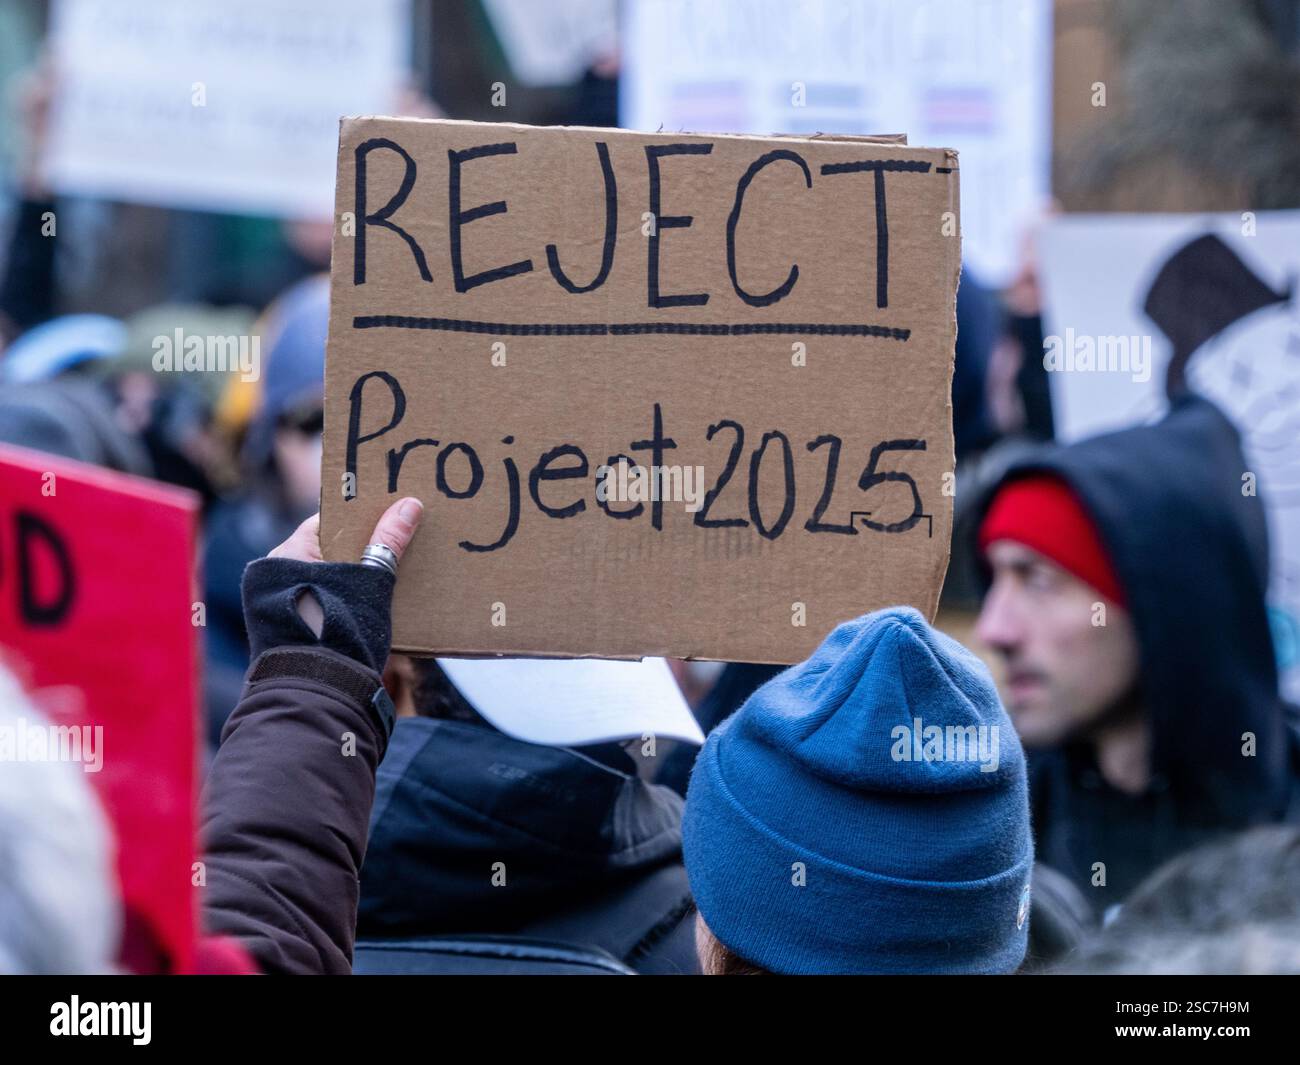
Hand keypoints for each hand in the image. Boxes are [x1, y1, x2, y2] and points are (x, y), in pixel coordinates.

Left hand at [260, 497, 424, 645]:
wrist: (318, 694)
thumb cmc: (340, 633)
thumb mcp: (370, 581)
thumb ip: (388, 541)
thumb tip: (409, 504)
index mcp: (287, 555)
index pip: (326, 521)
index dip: (358, 515)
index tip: (387, 511)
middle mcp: (275, 576)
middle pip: (327, 548)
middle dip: (361, 545)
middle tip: (396, 538)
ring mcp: (279, 604)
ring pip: (325, 577)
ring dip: (355, 574)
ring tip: (391, 568)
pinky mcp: (289, 628)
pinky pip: (321, 600)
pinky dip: (344, 598)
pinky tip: (372, 601)